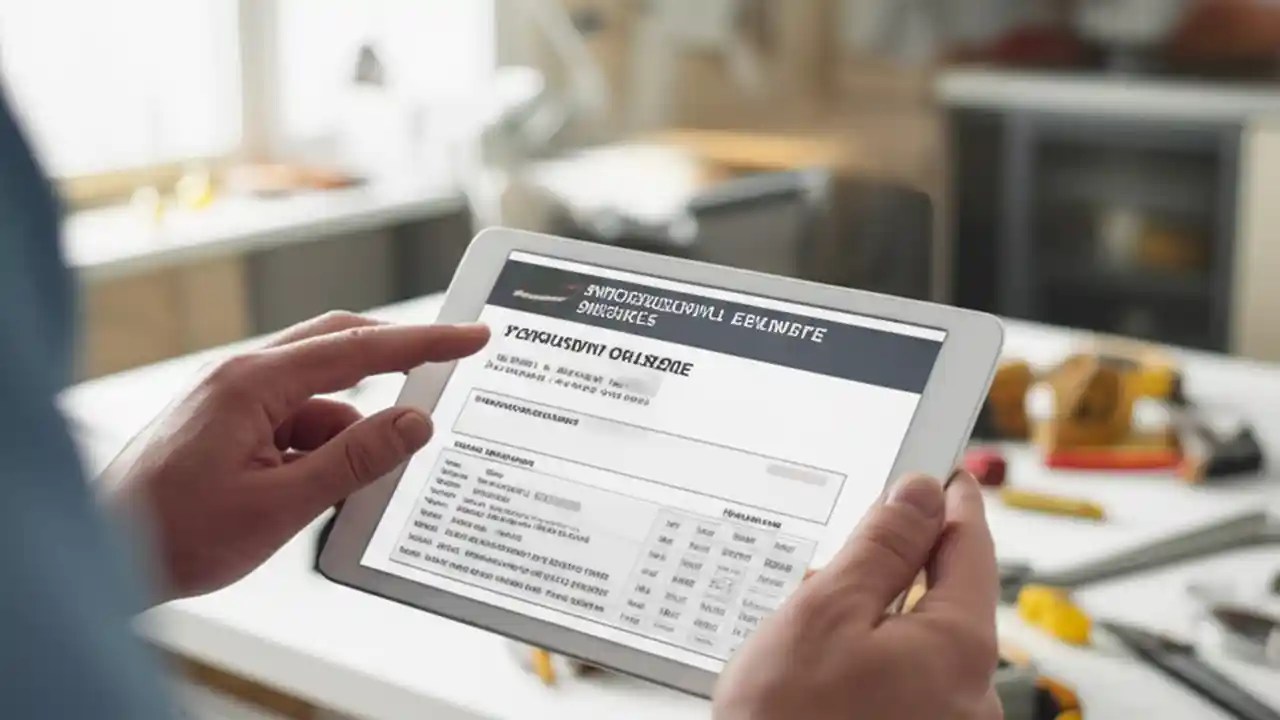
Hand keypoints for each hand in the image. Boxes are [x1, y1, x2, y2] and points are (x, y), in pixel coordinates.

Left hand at [102, 312, 489, 601]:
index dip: (424, 343)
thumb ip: (355, 459)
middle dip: (394, 362)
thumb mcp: (280, 503)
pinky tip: (321, 488)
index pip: (358, 349)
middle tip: (446, 370)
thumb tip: (415, 423)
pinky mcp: (229, 422)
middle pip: (338, 346)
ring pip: (319, 392)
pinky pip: (296, 419)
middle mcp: (242, 375)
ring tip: (348, 484)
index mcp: (252, 382)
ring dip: (349, 427)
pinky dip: (321, 445)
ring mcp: (233, 397)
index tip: (471, 335)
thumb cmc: (174, 532)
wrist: (104, 552)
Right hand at [713, 472, 1000, 719]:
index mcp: (959, 649)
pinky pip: (904, 686)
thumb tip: (918, 494)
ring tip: (811, 635)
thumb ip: (879, 548)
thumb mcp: (825, 614)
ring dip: (874, 625)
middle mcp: (969, 695)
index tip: (945, 472)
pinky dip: (869, 666)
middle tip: (844, 556)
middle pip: (943, 599)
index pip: (970, 546)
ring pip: (916, 645)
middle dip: (895, 571)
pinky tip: (820, 675)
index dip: (953, 501)